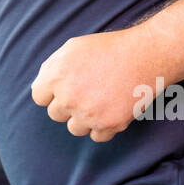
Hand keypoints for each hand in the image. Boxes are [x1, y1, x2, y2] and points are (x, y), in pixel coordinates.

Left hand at [30, 28, 164, 143]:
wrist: (144, 55)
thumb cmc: (107, 48)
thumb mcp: (72, 47)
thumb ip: (51, 68)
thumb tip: (41, 88)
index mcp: (56, 76)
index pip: (39, 97)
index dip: (52, 92)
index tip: (66, 86)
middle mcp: (69, 98)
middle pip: (55, 114)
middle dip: (68, 104)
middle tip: (87, 90)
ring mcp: (88, 114)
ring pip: (74, 128)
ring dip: (84, 118)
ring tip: (99, 100)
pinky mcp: (109, 125)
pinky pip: (96, 137)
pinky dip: (103, 127)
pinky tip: (111, 110)